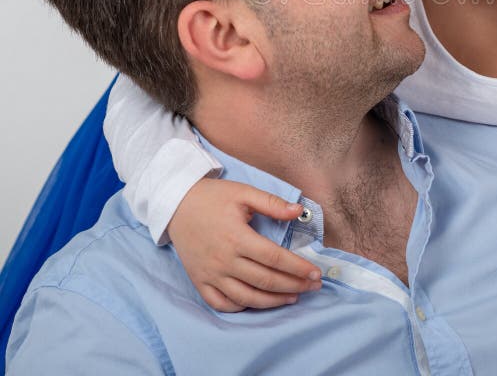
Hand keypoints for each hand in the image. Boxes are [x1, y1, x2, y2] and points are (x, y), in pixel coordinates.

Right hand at [167, 178, 321, 311]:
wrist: (176, 204)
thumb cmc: (213, 197)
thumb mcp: (244, 193)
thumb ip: (272, 203)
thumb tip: (298, 211)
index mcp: (237, 237)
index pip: (275, 258)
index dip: (298, 268)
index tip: (316, 273)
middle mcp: (224, 260)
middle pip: (265, 280)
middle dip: (294, 285)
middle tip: (313, 287)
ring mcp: (211, 274)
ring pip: (246, 297)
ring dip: (273, 301)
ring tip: (293, 297)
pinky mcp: (200, 281)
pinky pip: (221, 303)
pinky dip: (241, 308)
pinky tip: (257, 302)